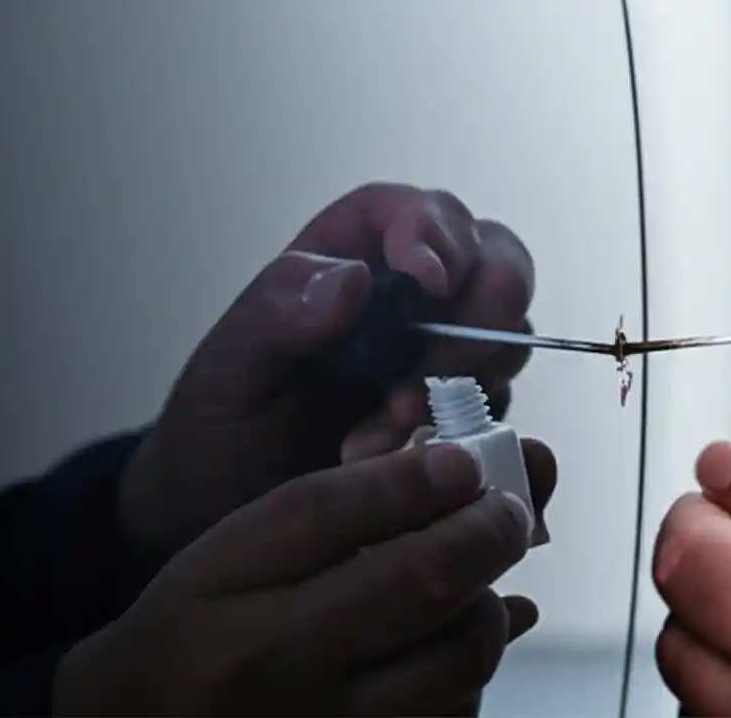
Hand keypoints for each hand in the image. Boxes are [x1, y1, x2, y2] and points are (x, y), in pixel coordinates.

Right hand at [57, 440, 555, 714]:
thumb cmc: (199, 632)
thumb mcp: (232, 555)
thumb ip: (335, 510)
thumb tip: (457, 476)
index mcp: (226, 598)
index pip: (330, 514)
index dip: (416, 477)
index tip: (463, 461)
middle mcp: (273, 673)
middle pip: (420, 582)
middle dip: (487, 532)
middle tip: (503, 512)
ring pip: (458, 657)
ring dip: (485, 609)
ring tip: (470, 587)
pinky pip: (457, 716)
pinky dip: (470, 675)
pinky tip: (446, 650)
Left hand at [120, 184, 536, 569]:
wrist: (231, 519)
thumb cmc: (220, 432)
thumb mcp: (225, 370)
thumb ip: (275, 312)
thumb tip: (352, 278)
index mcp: (355, 254)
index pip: (424, 211)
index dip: (439, 233)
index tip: (428, 280)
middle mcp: (417, 298)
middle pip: (498, 265)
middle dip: (473, 321)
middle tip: (411, 384)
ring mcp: (449, 358)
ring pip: (511, 339)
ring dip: (461, 390)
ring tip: (380, 439)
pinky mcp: (468, 418)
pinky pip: (504, 411)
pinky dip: (470, 437)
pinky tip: (407, 462)